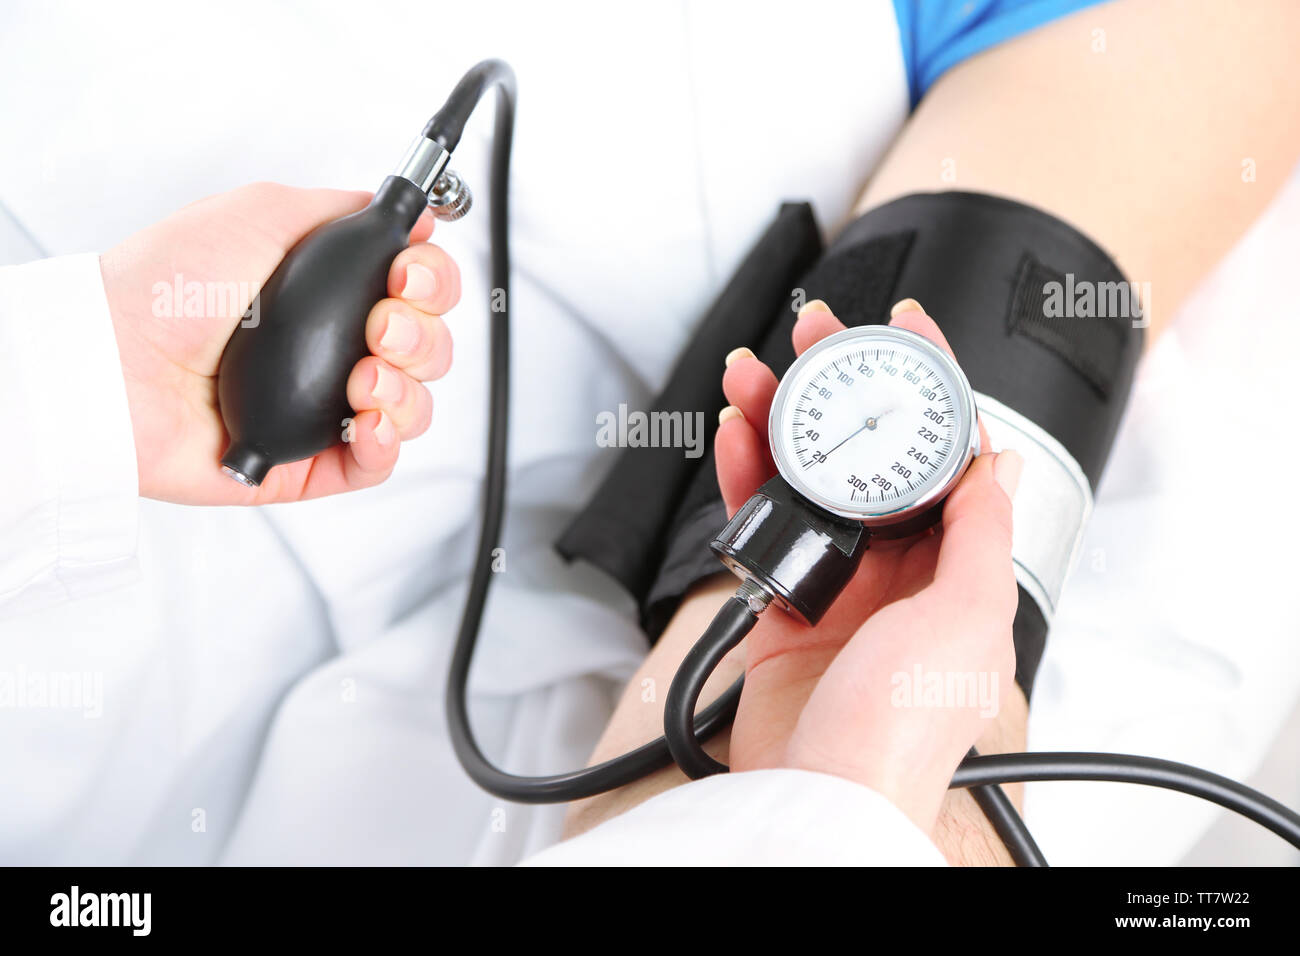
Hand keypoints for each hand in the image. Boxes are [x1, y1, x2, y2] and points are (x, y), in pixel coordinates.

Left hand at [99, 182, 459, 503]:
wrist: (116, 359)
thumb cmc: (165, 286)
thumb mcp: (260, 212)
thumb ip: (341, 210)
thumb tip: (408, 215)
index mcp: (327, 294)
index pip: (417, 292)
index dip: (432, 284)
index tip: (408, 276)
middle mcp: (332, 348)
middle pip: (428, 349)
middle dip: (420, 336)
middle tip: (380, 326)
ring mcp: (322, 406)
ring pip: (413, 407)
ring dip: (406, 389)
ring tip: (363, 378)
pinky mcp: (307, 461)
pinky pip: (377, 463)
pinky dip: (387, 442)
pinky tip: (365, 420)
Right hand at [717, 299, 1021, 831]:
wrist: (821, 794)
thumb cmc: (903, 730)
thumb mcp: (966, 619)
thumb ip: (980, 534)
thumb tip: (996, 460)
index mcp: (956, 564)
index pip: (946, 452)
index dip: (927, 383)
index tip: (905, 329)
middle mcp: (899, 567)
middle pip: (867, 452)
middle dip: (839, 388)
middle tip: (813, 336)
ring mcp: (838, 582)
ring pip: (806, 479)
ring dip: (779, 422)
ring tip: (751, 377)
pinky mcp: (783, 601)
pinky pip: (761, 524)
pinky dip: (743, 478)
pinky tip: (733, 438)